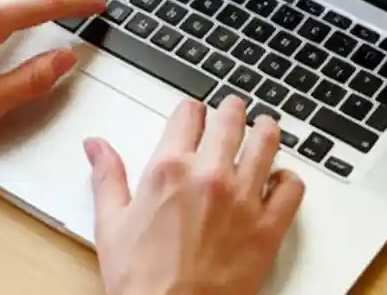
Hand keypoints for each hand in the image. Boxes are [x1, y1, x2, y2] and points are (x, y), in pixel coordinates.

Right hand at [87, 97, 305, 294]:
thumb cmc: (141, 281)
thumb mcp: (110, 224)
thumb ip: (107, 176)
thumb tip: (95, 145)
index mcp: (168, 170)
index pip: (188, 114)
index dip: (192, 109)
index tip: (194, 113)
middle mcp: (209, 176)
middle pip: (230, 119)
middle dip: (232, 110)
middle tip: (234, 110)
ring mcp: (243, 199)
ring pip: (266, 143)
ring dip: (265, 130)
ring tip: (264, 127)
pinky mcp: (268, 227)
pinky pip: (291, 189)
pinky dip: (288, 180)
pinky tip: (280, 180)